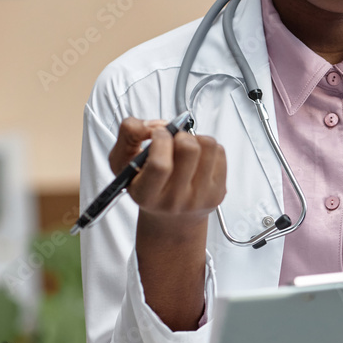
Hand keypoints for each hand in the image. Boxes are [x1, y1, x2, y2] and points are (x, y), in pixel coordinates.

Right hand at [110, 117, 226, 227]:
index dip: (160, 140)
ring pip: (208, 146)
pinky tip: (197, 157)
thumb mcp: (123, 163)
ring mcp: (200, 197)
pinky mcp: (219, 191)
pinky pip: (220, 152)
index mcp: (147, 195)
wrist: (172, 217)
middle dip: (179, 134)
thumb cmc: (146, 185)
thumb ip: (128, 135)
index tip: (157, 132)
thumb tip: (153, 125)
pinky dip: (208, 146)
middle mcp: (175, 200)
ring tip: (184, 146)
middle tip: (172, 138)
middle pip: (189, 149)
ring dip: (195, 138)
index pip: (160, 165)